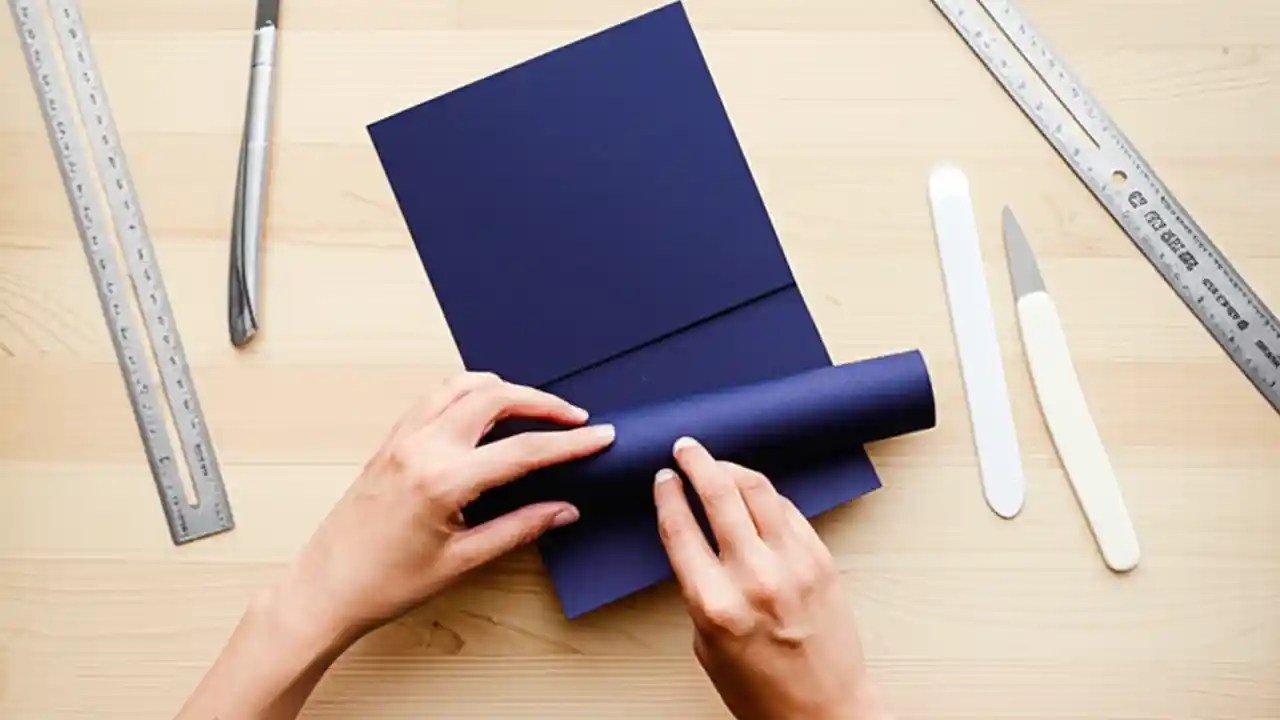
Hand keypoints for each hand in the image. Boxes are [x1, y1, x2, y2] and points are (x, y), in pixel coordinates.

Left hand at [178, 372, 614, 719]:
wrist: (325, 590)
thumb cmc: (383, 584)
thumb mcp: (462, 561)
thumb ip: (518, 528)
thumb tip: (562, 510)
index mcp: (443, 481)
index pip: (524, 450)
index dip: (569, 442)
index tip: (599, 436)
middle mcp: (421, 448)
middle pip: (495, 398)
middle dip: (542, 403)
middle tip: (573, 418)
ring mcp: (402, 439)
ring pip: (462, 385)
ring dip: (503, 389)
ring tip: (534, 407)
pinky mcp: (389, 441)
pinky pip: (433, 397)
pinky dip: (466, 392)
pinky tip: (484, 409)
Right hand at [655, 437, 890, 719]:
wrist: (824, 710)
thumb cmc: (761, 688)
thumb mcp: (706, 642)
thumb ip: (698, 588)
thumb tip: (694, 539)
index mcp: (714, 603)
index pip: (681, 527)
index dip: (667, 494)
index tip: (662, 478)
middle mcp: (754, 577)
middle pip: (719, 494)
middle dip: (697, 463)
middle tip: (686, 448)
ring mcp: (793, 564)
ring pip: (759, 490)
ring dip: (733, 468)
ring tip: (718, 462)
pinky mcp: (821, 559)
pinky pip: (789, 511)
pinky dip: (766, 496)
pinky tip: (754, 493)